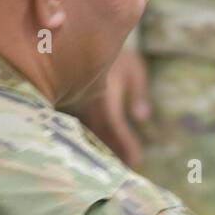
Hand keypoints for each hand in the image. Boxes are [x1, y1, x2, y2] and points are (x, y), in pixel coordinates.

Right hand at [69, 46, 151, 167]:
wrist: (86, 37)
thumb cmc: (118, 53)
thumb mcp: (134, 69)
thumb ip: (139, 93)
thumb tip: (142, 117)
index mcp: (102, 94)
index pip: (114, 125)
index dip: (125, 144)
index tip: (137, 161)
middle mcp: (87, 103)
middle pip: (100, 136)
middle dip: (113, 156)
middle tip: (126, 177)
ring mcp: (77, 106)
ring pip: (90, 135)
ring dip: (102, 153)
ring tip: (115, 174)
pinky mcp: (72, 106)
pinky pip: (83, 129)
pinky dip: (95, 142)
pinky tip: (101, 158)